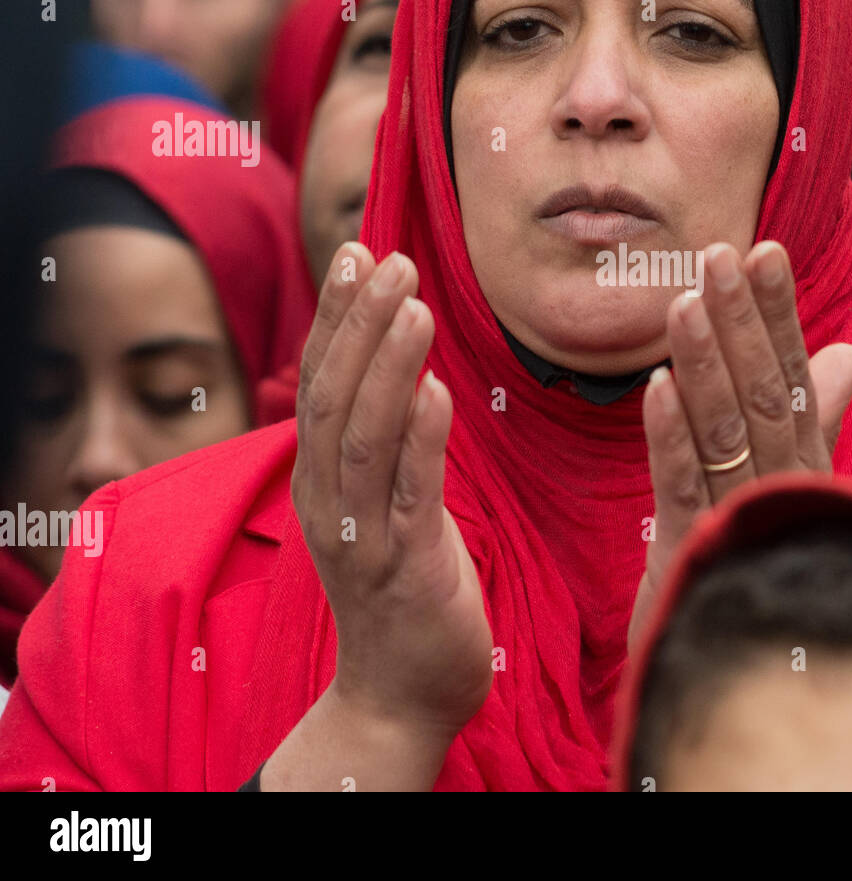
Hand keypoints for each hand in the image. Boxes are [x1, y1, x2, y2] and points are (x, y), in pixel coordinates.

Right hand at [292, 242, 492, 742]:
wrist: (399, 692)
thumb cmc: (402, 586)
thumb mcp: (382, 503)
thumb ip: (384, 440)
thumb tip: (403, 367)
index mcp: (321, 480)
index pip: (320, 382)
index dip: (335, 316)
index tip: (356, 253)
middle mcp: (328, 500)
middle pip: (333, 395)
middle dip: (359, 322)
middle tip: (390, 258)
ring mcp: (362, 535)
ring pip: (362, 436)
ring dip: (387, 365)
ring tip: (414, 304)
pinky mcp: (405, 567)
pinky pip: (408, 492)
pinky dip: (421, 438)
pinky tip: (438, 390)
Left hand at [628, 241, 851, 648]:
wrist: (747, 671)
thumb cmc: (770, 553)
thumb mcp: (794, 475)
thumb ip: (820, 413)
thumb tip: (850, 351)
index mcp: (804, 462)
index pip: (795, 377)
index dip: (777, 315)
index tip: (763, 252)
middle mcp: (784, 485)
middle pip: (764, 394)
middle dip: (742, 323)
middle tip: (718, 254)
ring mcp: (742, 519)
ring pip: (726, 432)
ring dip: (705, 364)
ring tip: (684, 301)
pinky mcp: (697, 554)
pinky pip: (684, 488)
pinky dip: (671, 436)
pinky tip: (656, 387)